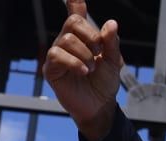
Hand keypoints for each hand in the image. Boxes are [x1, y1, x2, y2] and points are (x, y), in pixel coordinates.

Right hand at [44, 0, 122, 140]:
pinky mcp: (52, 69)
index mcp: (83, 38)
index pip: (75, 14)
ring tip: (92, 68)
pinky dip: (74, 62)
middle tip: (99, 52)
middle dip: (91, 36)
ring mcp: (58, 54)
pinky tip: (84, 71)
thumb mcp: (113, 61)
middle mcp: (68, 42)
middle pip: (73, 22)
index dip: (74, 2)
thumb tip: (111, 24)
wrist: (100, 106)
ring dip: (85, 54)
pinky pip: (57, 55)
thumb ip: (111, 43)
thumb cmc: (105, 83)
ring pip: (67, 39)